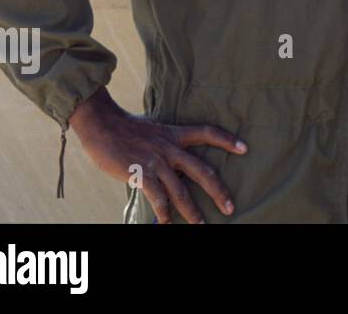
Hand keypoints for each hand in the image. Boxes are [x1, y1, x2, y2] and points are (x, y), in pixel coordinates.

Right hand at [69, 87, 246, 223]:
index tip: (245, 148)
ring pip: (181, 190)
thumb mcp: (154, 129)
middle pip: (203, 171)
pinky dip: (163, 212)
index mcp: (175, 134)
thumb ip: (166, 144)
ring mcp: (156, 162)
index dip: (227, 140)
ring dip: (192, 210)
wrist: (102, 123)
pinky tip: (166, 222)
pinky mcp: (140, 173)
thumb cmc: (125, 127)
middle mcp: (170, 148)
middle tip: (231, 208)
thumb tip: (174, 161)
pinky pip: (157, 197)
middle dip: (218, 191)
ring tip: (200, 224)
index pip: (208, 133)